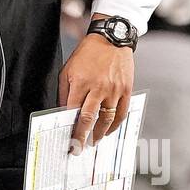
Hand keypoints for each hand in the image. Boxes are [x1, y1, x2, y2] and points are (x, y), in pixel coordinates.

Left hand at [58, 25, 133, 153]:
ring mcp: (114, 90)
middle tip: (79, 149)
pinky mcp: (126, 90)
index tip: (68, 141)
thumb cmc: (87, 55)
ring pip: (107, 119)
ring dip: (99, 134)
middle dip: (83, 137)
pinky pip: (121, 113)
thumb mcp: (67, 70)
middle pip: (89, 119)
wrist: (111, 40)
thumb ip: (64, 92)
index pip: (73, 111)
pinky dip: (114, 126)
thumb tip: (62, 112)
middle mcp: (98, 88)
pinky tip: (108, 132)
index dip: (70, 128)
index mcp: (81, 82)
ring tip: (93, 141)